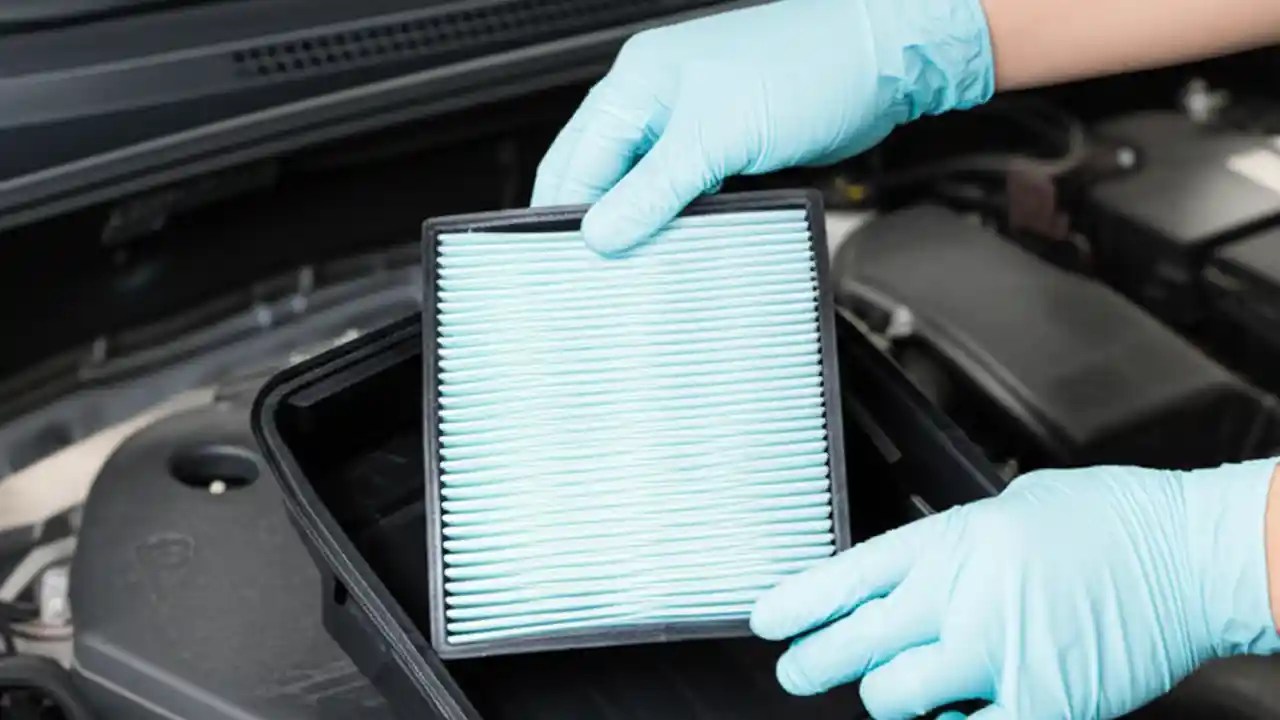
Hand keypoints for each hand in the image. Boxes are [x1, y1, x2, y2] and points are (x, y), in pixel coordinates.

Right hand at [530, 0, 994, 254]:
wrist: (881, 61)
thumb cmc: (808, 65)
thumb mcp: (718, 134)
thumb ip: (655, 188)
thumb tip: (602, 232)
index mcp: (637, 82)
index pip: (576, 160)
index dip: (567, 215)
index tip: (566, 265)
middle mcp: (657, 99)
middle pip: (600, 174)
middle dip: (593, 223)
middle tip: (592, 276)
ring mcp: (691, 123)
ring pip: (640, 186)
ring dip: (635, 225)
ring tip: (630, 270)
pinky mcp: (724, 146)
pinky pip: (681, 191)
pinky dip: (673, 220)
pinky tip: (674, 247)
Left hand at [750, 461, 1279, 718]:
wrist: (1184, 553)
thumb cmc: (1106, 523)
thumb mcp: (1007, 511)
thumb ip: (950, 551)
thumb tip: (907, 580)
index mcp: (947, 541)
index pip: (845, 576)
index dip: (796, 603)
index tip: (765, 622)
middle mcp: (957, 597)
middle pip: (853, 644)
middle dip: (814, 663)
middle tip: (799, 671)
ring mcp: (993, 654)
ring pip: (892, 698)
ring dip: (892, 699)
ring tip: (907, 690)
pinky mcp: (1038, 705)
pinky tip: (961, 715)